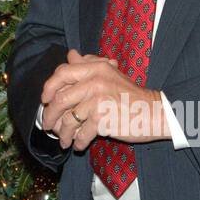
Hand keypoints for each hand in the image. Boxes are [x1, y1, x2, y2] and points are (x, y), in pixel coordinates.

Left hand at [40, 49, 165, 150]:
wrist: (154, 113)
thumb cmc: (131, 95)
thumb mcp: (110, 73)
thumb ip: (89, 63)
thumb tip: (70, 54)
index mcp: (95, 68)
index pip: (62, 73)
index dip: (49, 87)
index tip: (45, 99)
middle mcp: (94, 81)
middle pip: (60, 98)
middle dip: (49, 115)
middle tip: (47, 125)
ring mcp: (98, 100)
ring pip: (68, 119)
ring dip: (62, 133)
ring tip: (63, 140)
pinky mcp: (103, 119)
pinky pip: (81, 133)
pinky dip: (78, 142)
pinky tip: (78, 145)